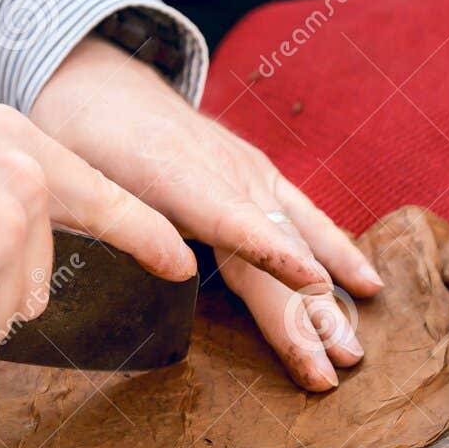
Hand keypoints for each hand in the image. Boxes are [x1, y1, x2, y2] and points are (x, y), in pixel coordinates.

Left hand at [30, 38, 382, 390]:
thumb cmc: (83, 140)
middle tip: (336, 363)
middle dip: (308, 310)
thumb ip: (128, 220)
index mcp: (175, 172)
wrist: (101, 83)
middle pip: (275, 247)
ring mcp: (249, 171)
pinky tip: (367, 287)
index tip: (310, 284)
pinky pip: (306, 217)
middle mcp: (225, 171)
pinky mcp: (260, 175)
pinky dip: (338, 253)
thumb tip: (179, 270)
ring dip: (330, 296)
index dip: (272, 251)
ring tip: (354, 347)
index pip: (232, 217)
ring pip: (299, 237)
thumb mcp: (81, 176)